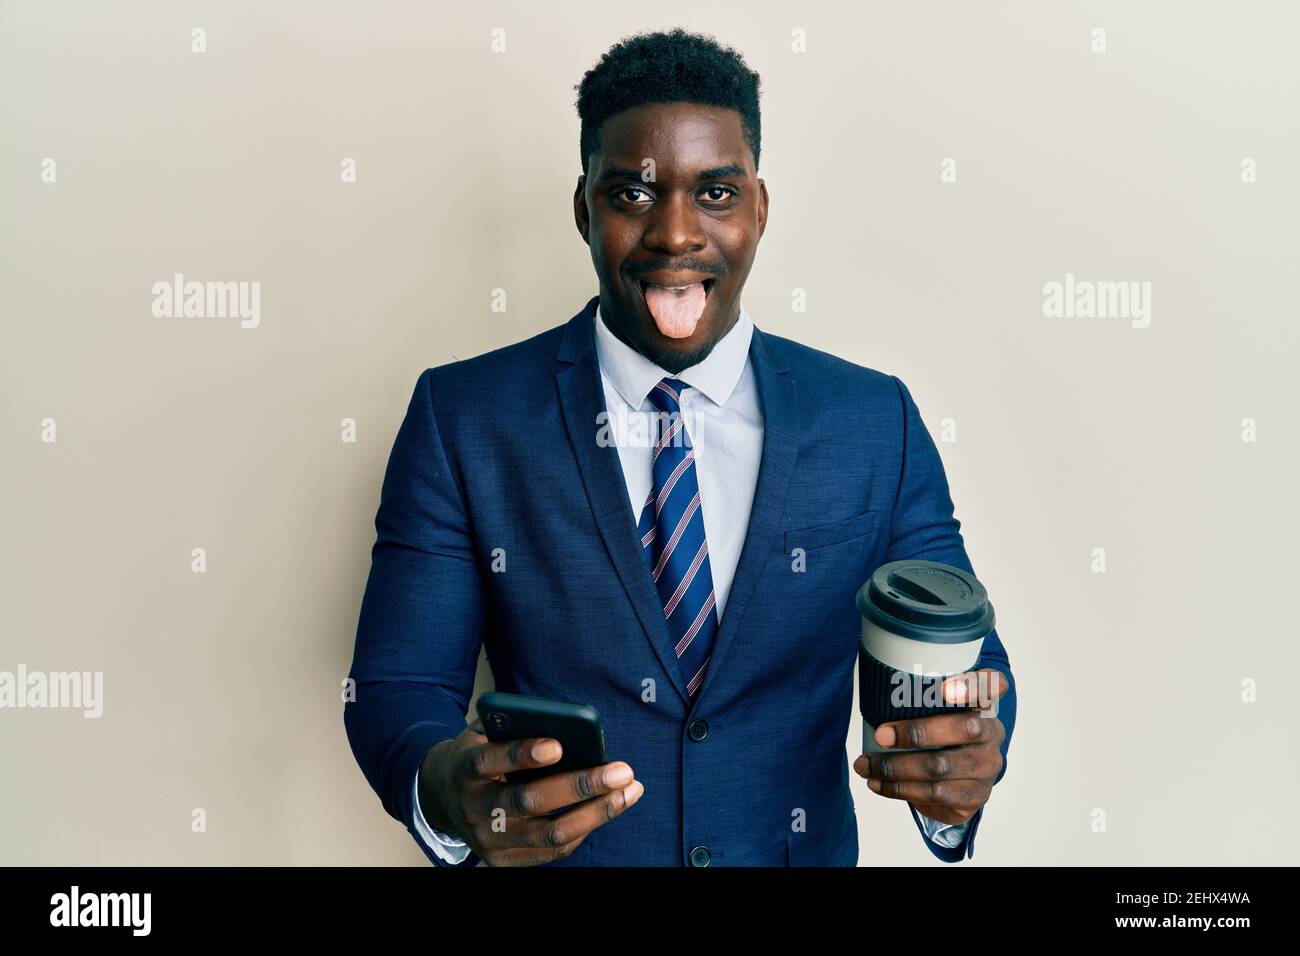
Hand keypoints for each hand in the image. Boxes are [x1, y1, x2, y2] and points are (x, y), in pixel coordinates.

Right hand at [417, 717, 643, 865]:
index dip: (522, 755)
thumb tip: (569, 724)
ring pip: (550, 833)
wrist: (443, 796)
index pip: (490, 762)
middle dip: (581, 785)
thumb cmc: (479, 753)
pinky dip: (585, 828)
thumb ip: (514, 726)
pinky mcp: (503, 860)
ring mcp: (489, 840)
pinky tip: (609, 807)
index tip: (558, 745)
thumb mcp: (484, 732)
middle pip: (529, 802)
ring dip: (597, 812)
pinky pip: (553, 850)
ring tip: (629, 790)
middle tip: (622, 770)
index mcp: (465, 768)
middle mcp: (474, 808)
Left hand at [852, 669, 1008, 826]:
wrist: (958, 779)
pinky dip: (900, 788)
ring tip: (866, 765)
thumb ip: (919, 699)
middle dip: (917, 733)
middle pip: (965, 728)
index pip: (991, 685)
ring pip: (942, 766)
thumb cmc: (939, 733)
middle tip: (881, 736)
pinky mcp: (975, 794)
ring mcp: (987, 766)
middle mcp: (991, 732)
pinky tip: (878, 784)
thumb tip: (875, 701)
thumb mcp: (935, 711)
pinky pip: (935, 792)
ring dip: (896, 767)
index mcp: (983, 703)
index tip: (945, 688)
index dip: (973, 686)